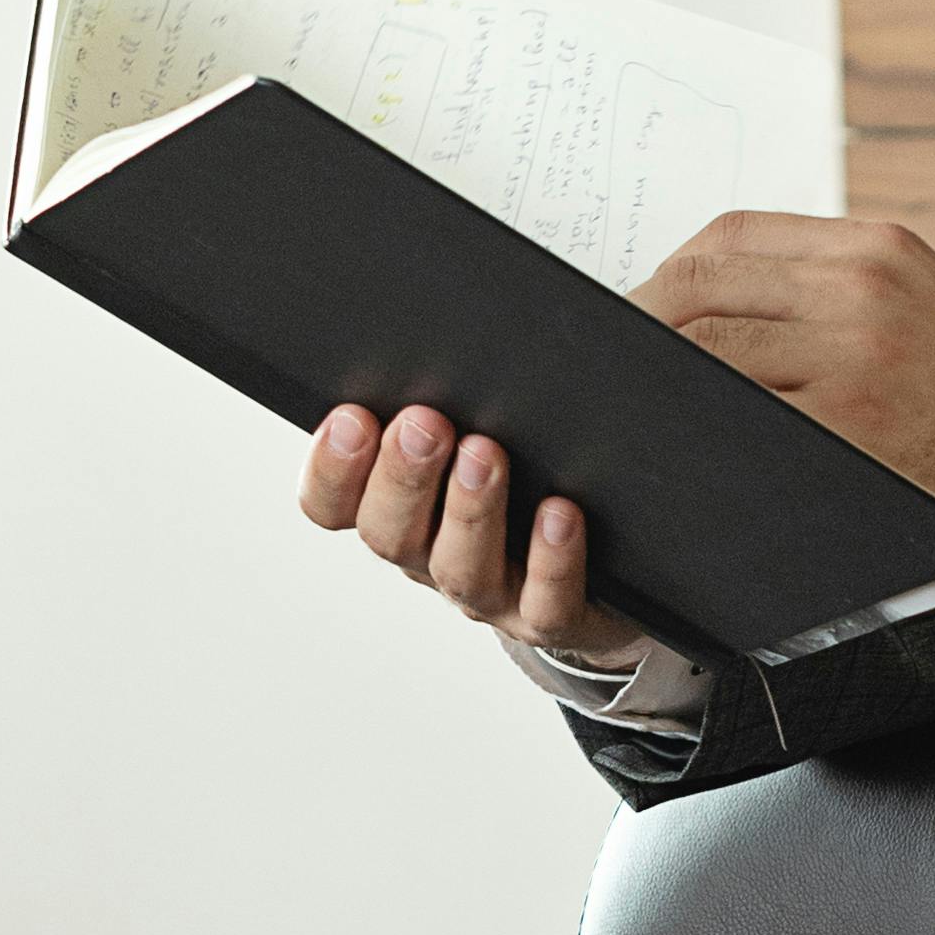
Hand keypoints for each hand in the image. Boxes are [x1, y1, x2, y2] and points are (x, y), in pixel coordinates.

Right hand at [299, 402, 640, 663]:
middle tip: (422, 423)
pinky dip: (551, 559)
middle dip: (402, 476)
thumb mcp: (482, 424)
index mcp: (398, 509)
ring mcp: (493, 594)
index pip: (333, 504)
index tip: (350, 417)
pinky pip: (547, 602)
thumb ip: (458, 385)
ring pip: (462, 568)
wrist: (602, 576)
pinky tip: (559, 513)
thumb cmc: (530, 478)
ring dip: (469, 510)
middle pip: (390, 534)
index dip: (332, 469)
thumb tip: (464, 315)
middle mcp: (432, 557)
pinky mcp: (554, 619)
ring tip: (485, 453)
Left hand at [633, 211, 934, 563]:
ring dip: (657, 385)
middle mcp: (862, 284)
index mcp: (875, 247)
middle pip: (700, 286)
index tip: (636, 317)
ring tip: (637, 417)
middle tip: (611, 377)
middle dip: (640, 330)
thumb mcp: (925, 307)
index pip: (730, 239)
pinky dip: (698, 434)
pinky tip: (684, 456)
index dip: (665, 278)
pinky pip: (742, 419)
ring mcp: (857, 352)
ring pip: (708, 351)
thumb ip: (834, 298)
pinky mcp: (857, 421)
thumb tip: (718, 321)